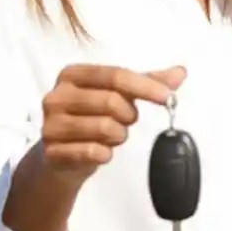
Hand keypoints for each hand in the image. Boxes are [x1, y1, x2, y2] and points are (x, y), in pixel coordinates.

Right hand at [38, 63, 186, 187]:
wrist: (60, 158)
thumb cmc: (91, 118)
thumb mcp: (116, 95)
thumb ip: (147, 82)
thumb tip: (180, 72)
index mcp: (72, 74)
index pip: (115, 75)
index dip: (145, 86)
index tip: (167, 98)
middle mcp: (56, 96)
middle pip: (112, 101)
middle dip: (129, 115)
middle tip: (125, 121)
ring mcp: (51, 124)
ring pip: (105, 127)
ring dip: (118, 135)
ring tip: (110, 136)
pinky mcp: (52, 151)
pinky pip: (94, 152)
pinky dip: (105, 153)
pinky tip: (100, 151)